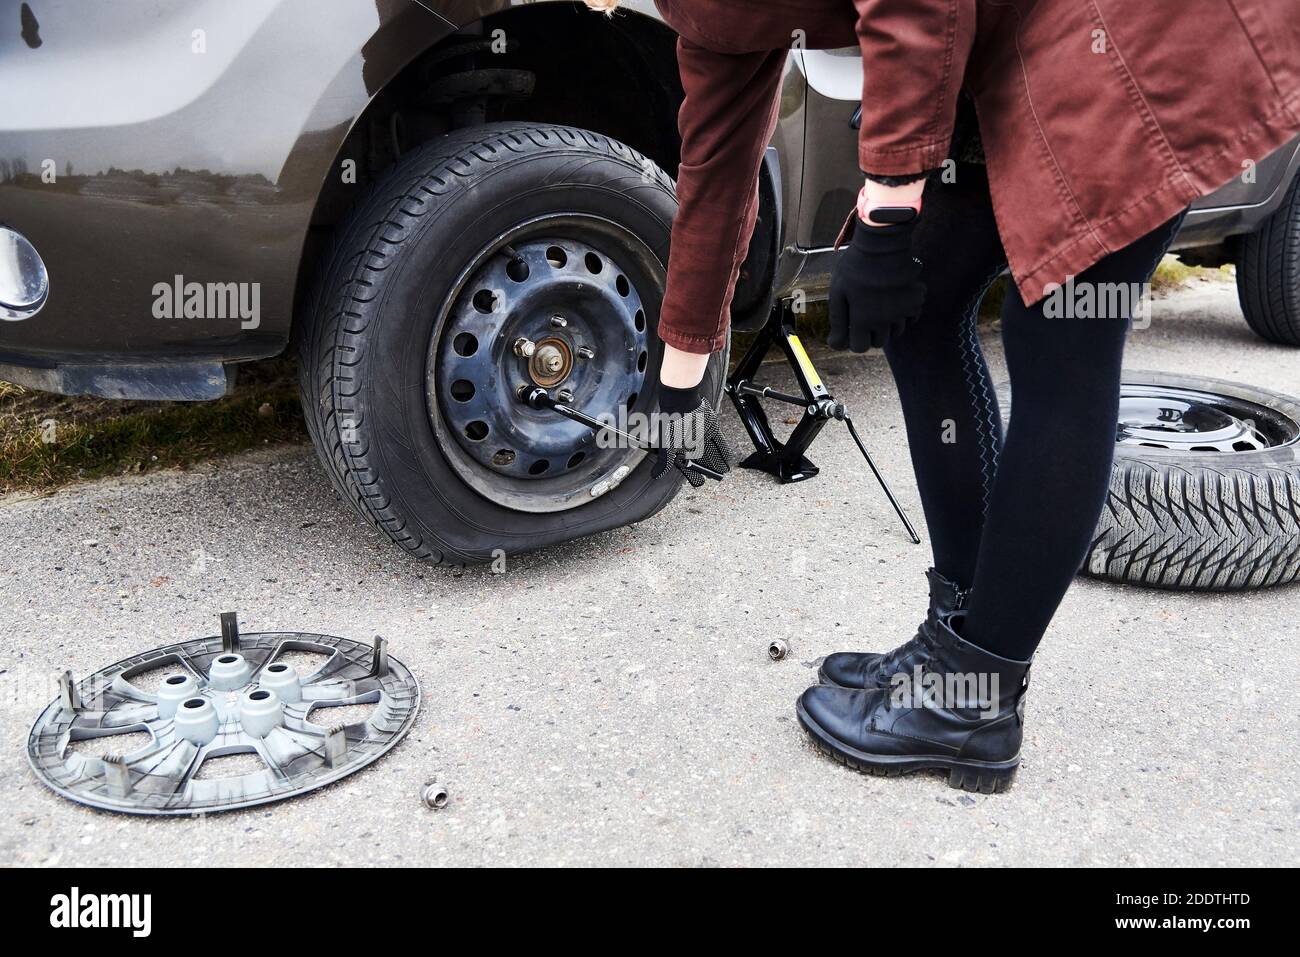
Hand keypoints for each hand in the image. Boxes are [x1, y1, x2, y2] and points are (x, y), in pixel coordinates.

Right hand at [651, 398, 731, 487]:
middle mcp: (691, 444)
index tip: (700, 483)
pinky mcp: (711, 428)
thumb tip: (655, 475)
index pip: (688, 467)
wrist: (681, 401)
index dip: (694, 476)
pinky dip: (723, 450)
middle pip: (702, 461)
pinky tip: (728, 458)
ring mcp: (702, 436)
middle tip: (716, 477)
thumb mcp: (667, 446)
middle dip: (709, 470)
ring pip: (712, 453)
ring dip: (718, 462)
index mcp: (680, 449)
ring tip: (724, 470)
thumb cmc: (671, 422)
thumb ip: (664, 462)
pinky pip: (719, 442)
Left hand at [827, 216, 925, 352]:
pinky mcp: (916, 301)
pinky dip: (904, 314)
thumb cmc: (855, 267)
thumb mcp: (838, 292)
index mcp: (863, 319)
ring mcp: (902, 311)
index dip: (854, 338)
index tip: (852, 326)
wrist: (883, 243)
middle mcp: (885, 320)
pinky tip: (895, 299)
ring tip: (880, 302)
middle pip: (879, 342)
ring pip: (896, 331)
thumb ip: (837, 320)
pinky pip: (911, 318)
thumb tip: (835, 345)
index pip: (860, 347)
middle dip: (870, 332)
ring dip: (887, 324)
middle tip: (865, 312)